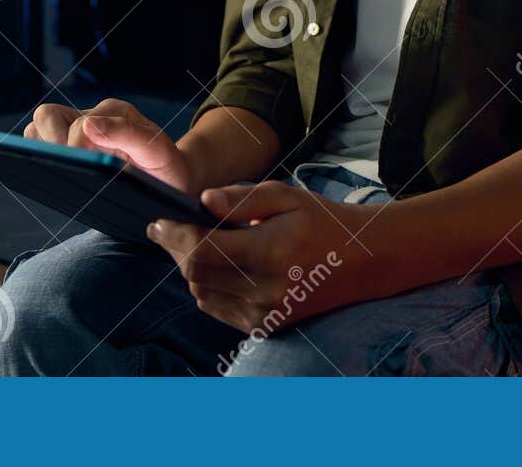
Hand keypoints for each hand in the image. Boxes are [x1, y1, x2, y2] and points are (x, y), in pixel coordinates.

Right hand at [24, 98, 195, 195]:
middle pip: (47, 116)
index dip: (73, 146)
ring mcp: (80, 131)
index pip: (75, 123)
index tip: (82, 166)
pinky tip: (57, 176)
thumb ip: (128, 134)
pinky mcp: (72, 147)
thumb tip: (86, 126)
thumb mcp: (157, 151)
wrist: (174, 179)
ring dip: (43, 149)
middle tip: (69, 168)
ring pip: (39, 128)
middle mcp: (94, 117)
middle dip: (50, 142)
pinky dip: (41, 156)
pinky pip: (42, 145)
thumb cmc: (166, 166)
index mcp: (115, 113)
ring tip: (63, 172)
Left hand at [147, 181, 377, 333]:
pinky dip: (206, 287)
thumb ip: (241, 198)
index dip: (173, 235)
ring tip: (194, 243)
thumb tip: (202, 201)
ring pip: (202, 294)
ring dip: (189, 269)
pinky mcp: (266, 325)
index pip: (201, 250)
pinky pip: (218, 308)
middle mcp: (266, 289)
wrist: (365, 260)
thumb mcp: (286, 196)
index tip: (156, 221)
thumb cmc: (324, 221)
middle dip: (176, 249)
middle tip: (167, 229)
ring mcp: (265, 313)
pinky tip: (215, 266)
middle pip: (196, 274)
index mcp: (271, 252)